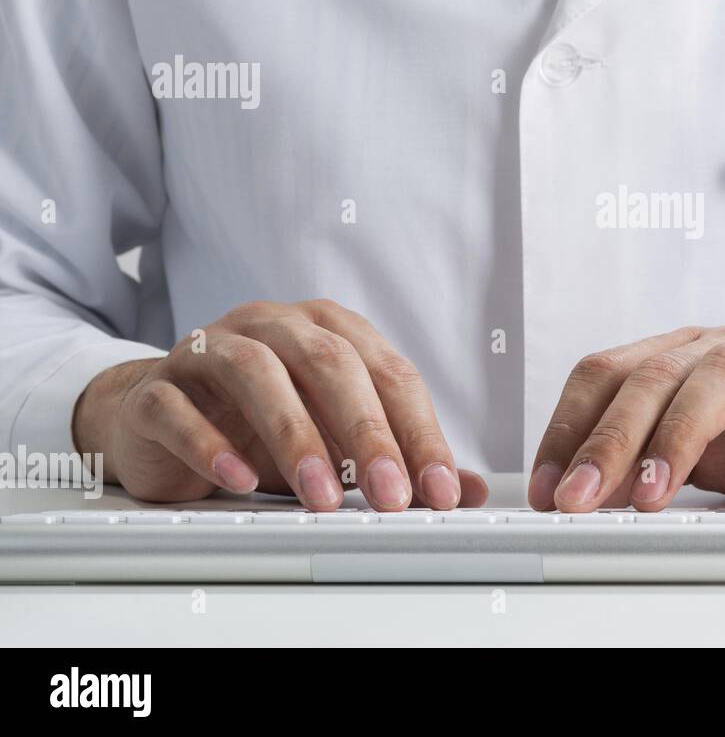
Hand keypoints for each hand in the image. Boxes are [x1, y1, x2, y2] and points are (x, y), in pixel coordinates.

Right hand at [73, 300, 487, 510]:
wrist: (159, 418)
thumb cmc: (259, 423)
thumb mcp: (337, 441)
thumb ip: (401, 458)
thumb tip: (468, 490)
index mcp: (329, 329)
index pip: (389, 373)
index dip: (419, 432)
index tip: (441, 489)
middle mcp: (274, 325)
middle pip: (330, 363)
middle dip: (368, 434)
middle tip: (391, 496)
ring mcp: (211, 347)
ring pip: (257, 373)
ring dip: (295, 437)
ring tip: (320, 497)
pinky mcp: (158, 385)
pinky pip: (181, 406)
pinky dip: (211, 442)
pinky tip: (240, 480)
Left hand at [528, 325, 724, 511]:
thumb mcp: (713, 432)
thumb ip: (655, 451)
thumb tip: (583, 495)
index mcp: (694, 350)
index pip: (612, 370)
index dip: (572, 425)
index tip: (548, 485)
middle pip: (660, 374)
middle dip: (610, 439)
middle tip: (579, 499)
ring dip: (679, 438)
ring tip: (650, 496)